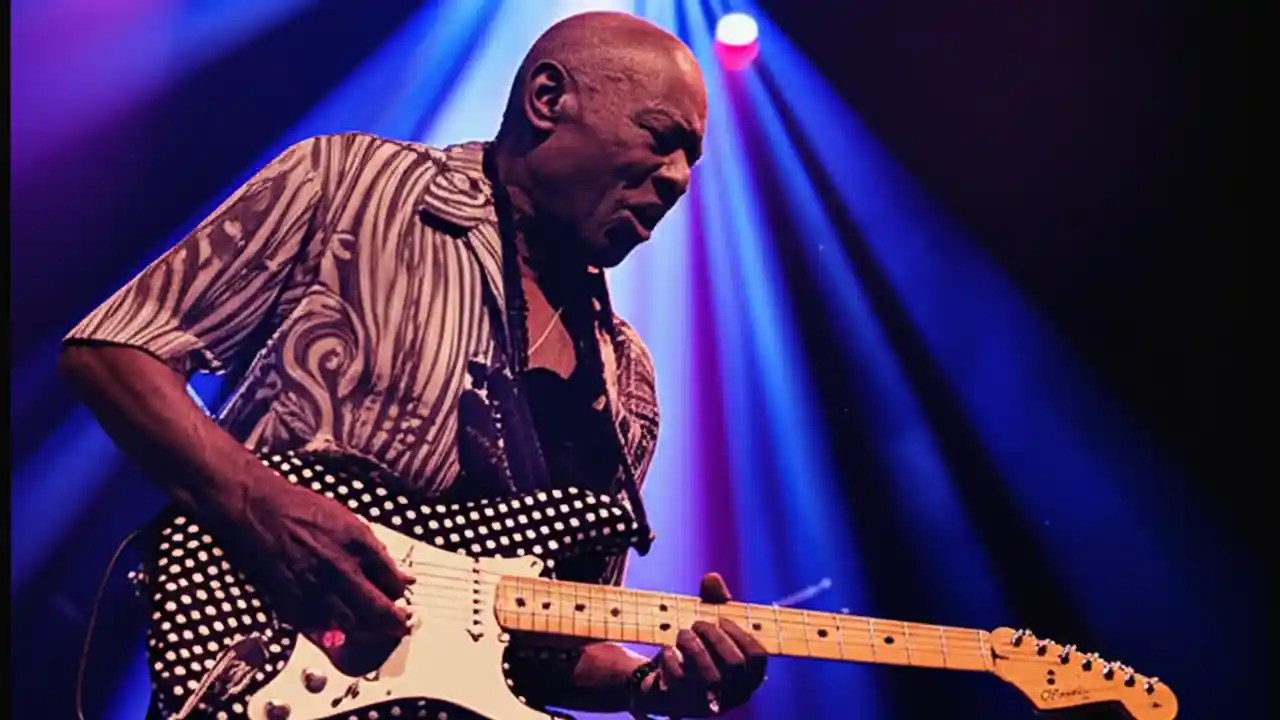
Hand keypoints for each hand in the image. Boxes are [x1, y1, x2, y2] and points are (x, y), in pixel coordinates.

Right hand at [222, 481, 414, 661]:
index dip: (399, 594)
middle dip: (394, 622)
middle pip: (379, 612)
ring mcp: (318, 590)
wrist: (258, 511)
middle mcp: (342, 570)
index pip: (394, 583)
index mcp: (360, 545)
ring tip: (370, 626)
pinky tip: (341, 626)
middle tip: (399, 625)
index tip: (399, 596)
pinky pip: (323, 630)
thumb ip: (374, 549)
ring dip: (366, 629)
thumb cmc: (300, 510)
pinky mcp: (294, 604)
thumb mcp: (348, 520)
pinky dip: (336, 631)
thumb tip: (398, 573)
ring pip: (354, 626)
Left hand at [635, 573, 767, 717]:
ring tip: (683, 633)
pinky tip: (668, 650)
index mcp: (747, 676)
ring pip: (709, 676)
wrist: (659, 679)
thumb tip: (712, 578)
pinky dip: (673, 659)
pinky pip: (680, 682)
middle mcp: (732, 695)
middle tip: (698, 623)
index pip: (758, 657)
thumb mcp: (708, 623)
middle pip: (734, 665)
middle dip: (715, 636)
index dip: (740, 633)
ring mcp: (708, 704)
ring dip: (693, 646)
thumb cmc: (694, 648)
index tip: (722, 618)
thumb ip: (714, 600)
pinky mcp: (681, 705)